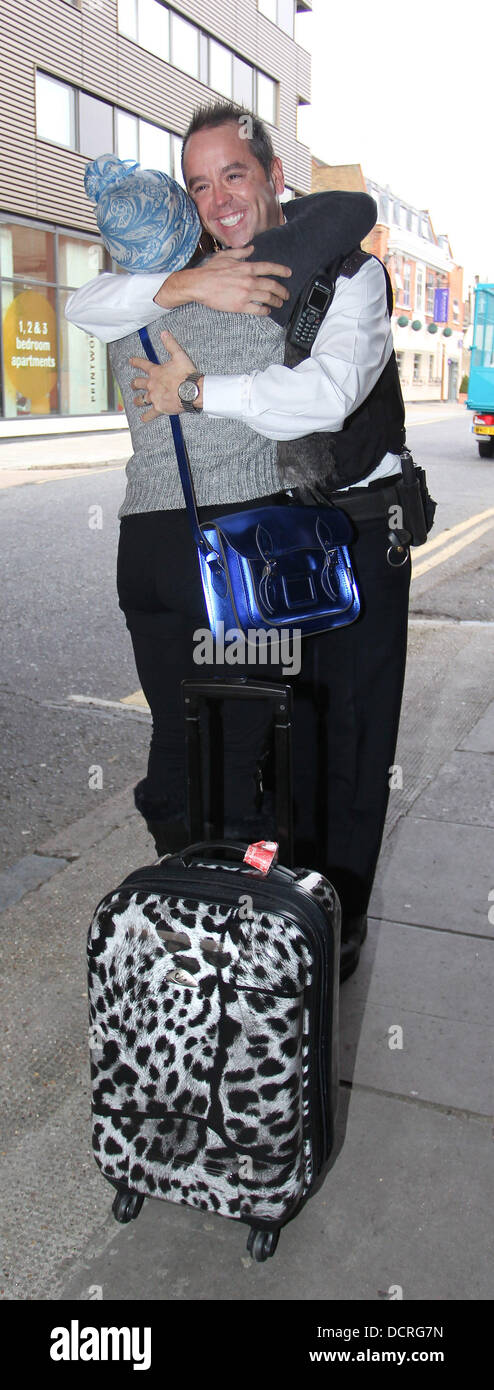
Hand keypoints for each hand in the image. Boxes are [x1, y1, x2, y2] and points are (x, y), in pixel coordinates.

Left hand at [130, 331, 199, 418]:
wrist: (191, 390)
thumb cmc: (186, 374)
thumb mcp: (179, 355)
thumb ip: (170, 344)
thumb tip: (164, 333)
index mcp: (156, 372)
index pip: (142, 365)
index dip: (135, 362)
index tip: (130, 361)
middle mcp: (152, 384)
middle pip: (138, 384)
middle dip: (134, 384)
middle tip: (132, 385)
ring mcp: (154, 397)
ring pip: (141, 399)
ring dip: (138, 400)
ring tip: (136, 401)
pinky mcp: (159, 407)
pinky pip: (150, 414)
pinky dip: (146, 417)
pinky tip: (143, 419)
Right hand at [154, 247, 291, 315]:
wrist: (199, 285)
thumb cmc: (210, 271)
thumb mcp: (226, 256)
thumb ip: (241, 252)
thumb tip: (251, 249)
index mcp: (246, 267)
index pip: (269, 268)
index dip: (281, 270)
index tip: (289, 273)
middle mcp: (249, 280)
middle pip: (272, 285)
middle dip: (283, 291)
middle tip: (287, 294)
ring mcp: (246, 294)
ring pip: (268, 298)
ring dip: (276, 301)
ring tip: (279, 303)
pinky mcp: (240, 306)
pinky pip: (258, 309)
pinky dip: (265, 310)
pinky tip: (267, 310)